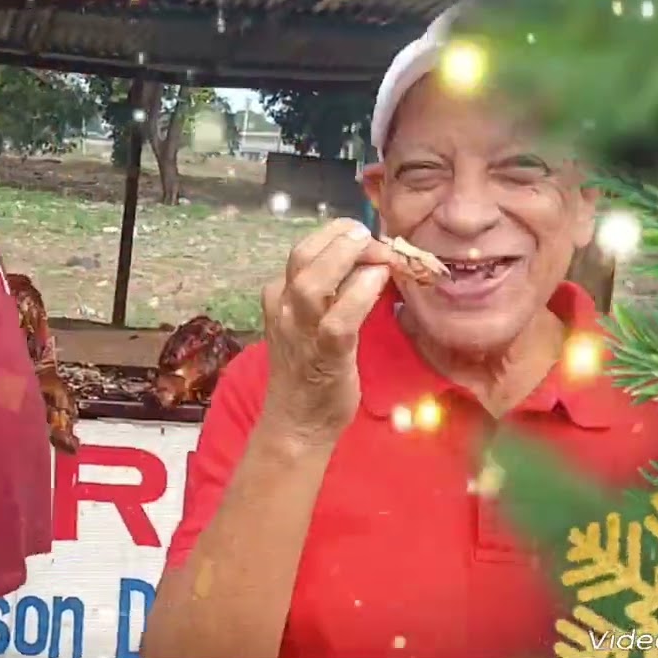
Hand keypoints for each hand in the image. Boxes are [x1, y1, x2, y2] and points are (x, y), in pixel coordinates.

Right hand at [259, 218, 398, 444]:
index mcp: (278, 297)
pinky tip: (379, 281)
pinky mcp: (324, 356)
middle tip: (370, 235)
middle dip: (340, 237)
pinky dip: (359, 295)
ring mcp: (300, 332)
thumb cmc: (311, 370)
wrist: (297, 422)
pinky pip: (339, 320)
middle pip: (302, 255)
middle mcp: (283, 309)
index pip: (302, 251)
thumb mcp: (309, 322)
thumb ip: (330, 293)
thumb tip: (369, 261)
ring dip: (346, 258)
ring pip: (312, 282)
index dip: (335, 236)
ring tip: (376, 251)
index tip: (363, 235)